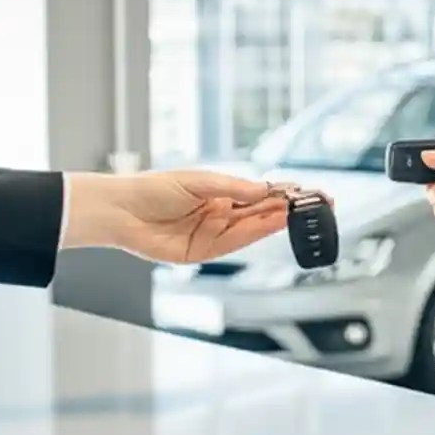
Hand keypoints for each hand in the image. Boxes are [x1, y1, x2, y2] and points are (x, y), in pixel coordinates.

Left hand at [62, 169, 288, 262]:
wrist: (121, 209)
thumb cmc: (153, 189)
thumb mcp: (198, 182)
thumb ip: (233, 188)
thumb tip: (264, 190)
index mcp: (218, 195)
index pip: (257, 196)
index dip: (282, 195)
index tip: (306, 192)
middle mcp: (219, 215)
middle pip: (259, 213)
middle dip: (286, 210)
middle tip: (313, 204)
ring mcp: (211, 234)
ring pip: (250, 229)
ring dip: (274, 221)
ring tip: (296, 212)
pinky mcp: (202, 252)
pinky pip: (232, 244)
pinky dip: (252, 234)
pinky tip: (270, 224)